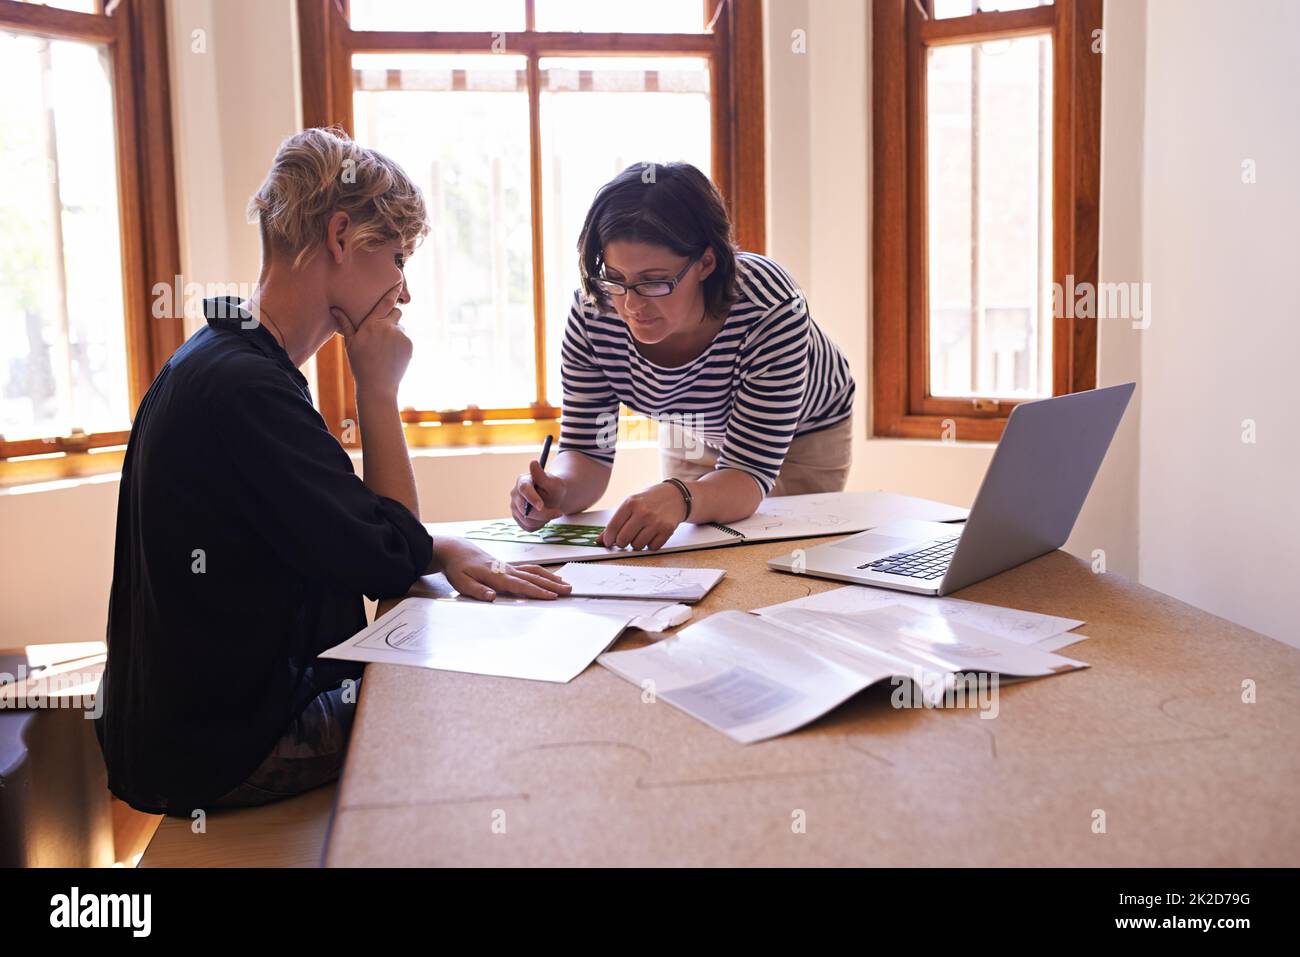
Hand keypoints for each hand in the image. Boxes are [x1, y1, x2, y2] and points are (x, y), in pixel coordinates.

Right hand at [333, 281, 410, 396]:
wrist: (378, 386)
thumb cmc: (361, 364)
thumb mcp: (350, 343)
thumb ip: (345, 323)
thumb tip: (334, 308)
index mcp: (372, 324)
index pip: (386, 302)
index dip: (394, 291)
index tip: (400, 281)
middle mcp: (389, 327)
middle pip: (397, 312)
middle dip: (392, 317)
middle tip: (382, 331)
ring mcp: (401, 337)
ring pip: (401, 328)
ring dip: (395, 334)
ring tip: (384, 350)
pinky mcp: (410, 346)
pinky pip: (406, 340)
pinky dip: (400, 345)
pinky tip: (391, 357)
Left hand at [434, 537, 571, 601]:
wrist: (456, 551)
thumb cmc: (458, 568)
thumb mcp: (461, 582)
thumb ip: (477, 591)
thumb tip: (492, 598)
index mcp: (496, 576)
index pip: (521, 585)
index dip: (537, 592)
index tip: (552, 596)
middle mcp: (506, 570)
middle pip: (533, 578)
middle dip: (552, 585)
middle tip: (568, 591)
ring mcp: (509, 567)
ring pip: (534, 572)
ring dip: (551, 578)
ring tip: (566, 585)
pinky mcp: (508, 566)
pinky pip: (530, 569)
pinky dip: (543, 573)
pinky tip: (551, 577)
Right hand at [510, 459, 567, 530]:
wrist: (553, 498)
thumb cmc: (553, 488)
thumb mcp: (553, 482)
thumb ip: (542, 476)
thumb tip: (533, 463)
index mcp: (523, 481)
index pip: (524, 489)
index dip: (532, 498)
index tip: (542, 506)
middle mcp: (515, 494)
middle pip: (525, 509)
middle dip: (544, 514)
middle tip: (558, 512)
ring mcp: (514, 506)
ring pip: (527, 520)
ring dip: (542, 520)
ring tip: (549, 512)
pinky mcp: (517, 517)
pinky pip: (528, 527)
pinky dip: (539, 525)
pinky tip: (543, 517)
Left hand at [597, 482, 689, 550]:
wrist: (675, 495)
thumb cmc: (649, 500)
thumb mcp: (631, 504)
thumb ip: (616, 521)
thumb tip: (601, 540)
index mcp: (631, 503)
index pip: (613, 527)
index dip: (608, 538)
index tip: (608, 542)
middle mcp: (643, 512)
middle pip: (623, 539)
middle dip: (621, 543)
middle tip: (624, 539)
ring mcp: (656, 521)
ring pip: (637, 545)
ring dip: (636, 544)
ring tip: (640, 534)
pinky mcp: (667, 530)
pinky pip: (652, 547)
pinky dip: (650, 545)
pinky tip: (651, 535)